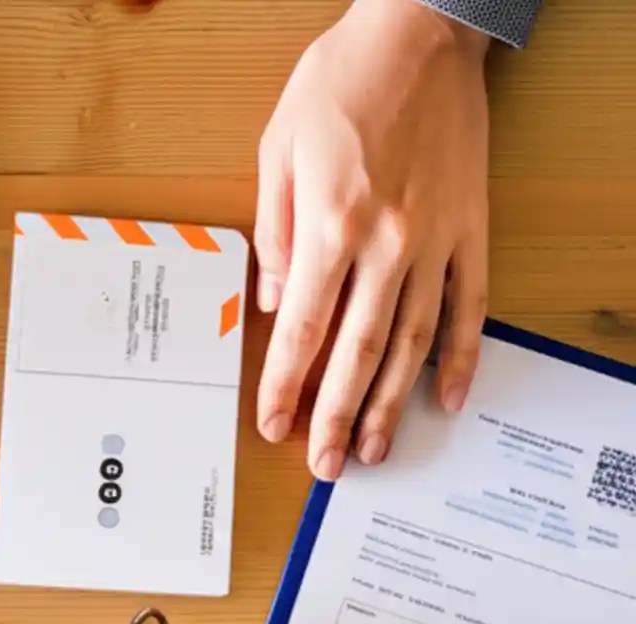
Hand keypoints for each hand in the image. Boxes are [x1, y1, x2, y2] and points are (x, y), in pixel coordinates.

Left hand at [253, 0, 490, 477]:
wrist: (418, 36)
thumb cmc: (338, 85)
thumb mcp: (278, 152)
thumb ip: (273, 232)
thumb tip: (269, 302)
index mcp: (329, 226)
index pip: (301, 330)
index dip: (286, 386)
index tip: (275, 424)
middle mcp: (386, 244)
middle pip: (356, 352)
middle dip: (335, 416)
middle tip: (325, 465)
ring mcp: (435, 241)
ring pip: (411, 342)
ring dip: (390, 402)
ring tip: (374, 448)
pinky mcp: (471, 229)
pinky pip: (469, 306)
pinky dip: (459, 355)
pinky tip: (448, 397)